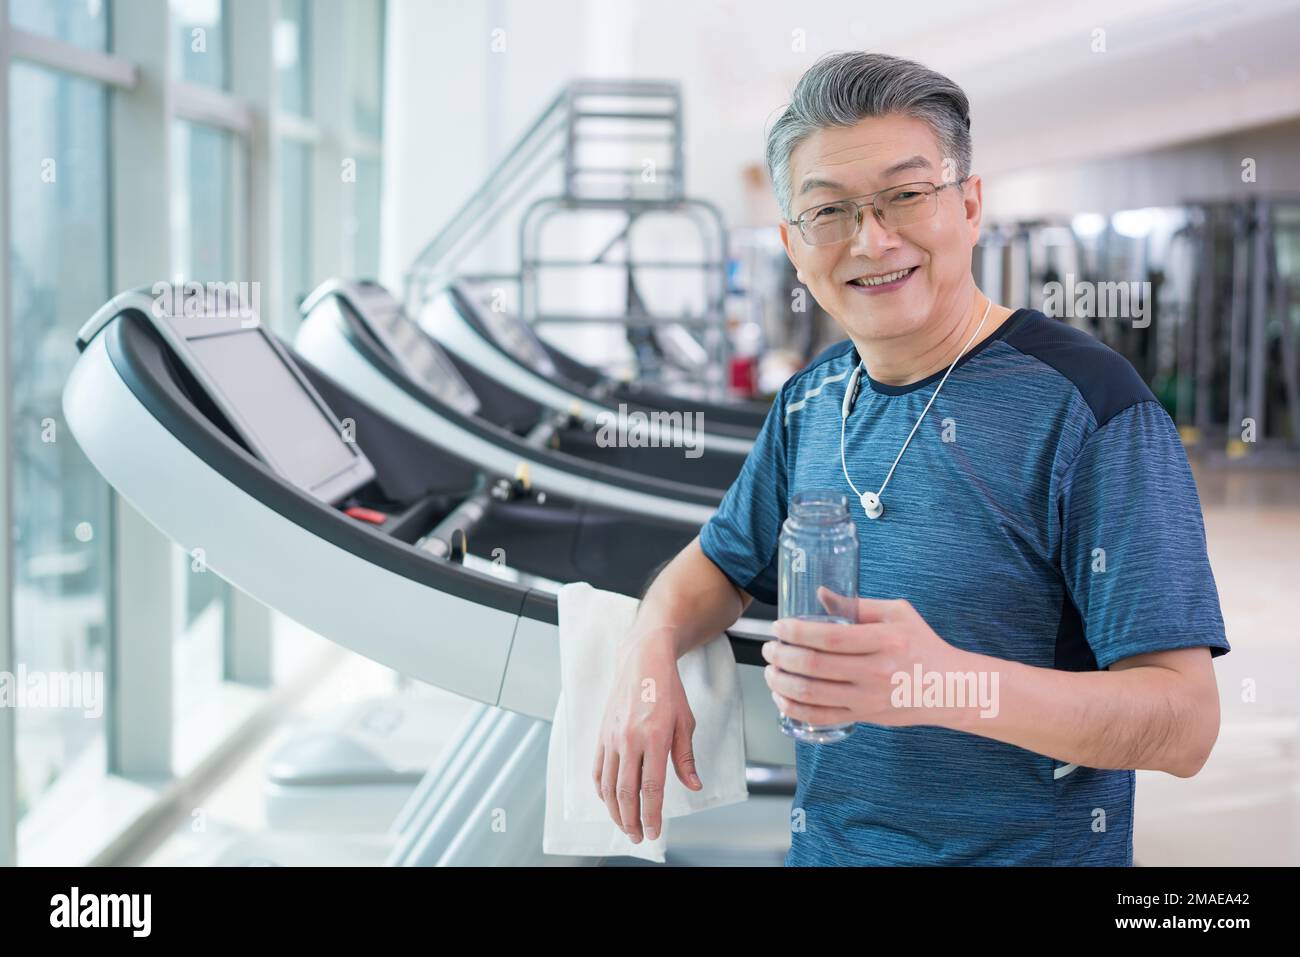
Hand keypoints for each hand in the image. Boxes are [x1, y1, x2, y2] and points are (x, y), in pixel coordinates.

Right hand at [594, 628, 701, 843]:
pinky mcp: (602, 734)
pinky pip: (597, 769)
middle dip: (631, 819)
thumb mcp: (685, 722)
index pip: (651, 787)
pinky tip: (608, 801)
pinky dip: (601, 789)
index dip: (652, 815)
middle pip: (626, 791)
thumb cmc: (667, 691)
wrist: (642, 662)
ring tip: (624, 825)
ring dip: (614, 810)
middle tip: (637, 836)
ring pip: (608, 784)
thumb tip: (693, 785)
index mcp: (654, 737)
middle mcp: (629, 739)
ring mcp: (612, 737)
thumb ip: (685, 757)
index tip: (653, 832)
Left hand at [763, 588, 971, 728]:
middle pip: (816, 666)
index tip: (780, 627)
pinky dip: (794, 708)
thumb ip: (858, 604)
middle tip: (770, 648)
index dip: (798, 632)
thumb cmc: (923, 646)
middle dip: (783, 656)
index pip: (831, 638)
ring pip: (813, 694)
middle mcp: (876, 672)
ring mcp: (869, 698)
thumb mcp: (898, 614)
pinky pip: (821, 717)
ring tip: (770, 670)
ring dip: (782, 682)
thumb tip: (820, 594)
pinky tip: (782, 696)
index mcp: (885, 641)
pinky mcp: (864, 717)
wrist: (948, 688)